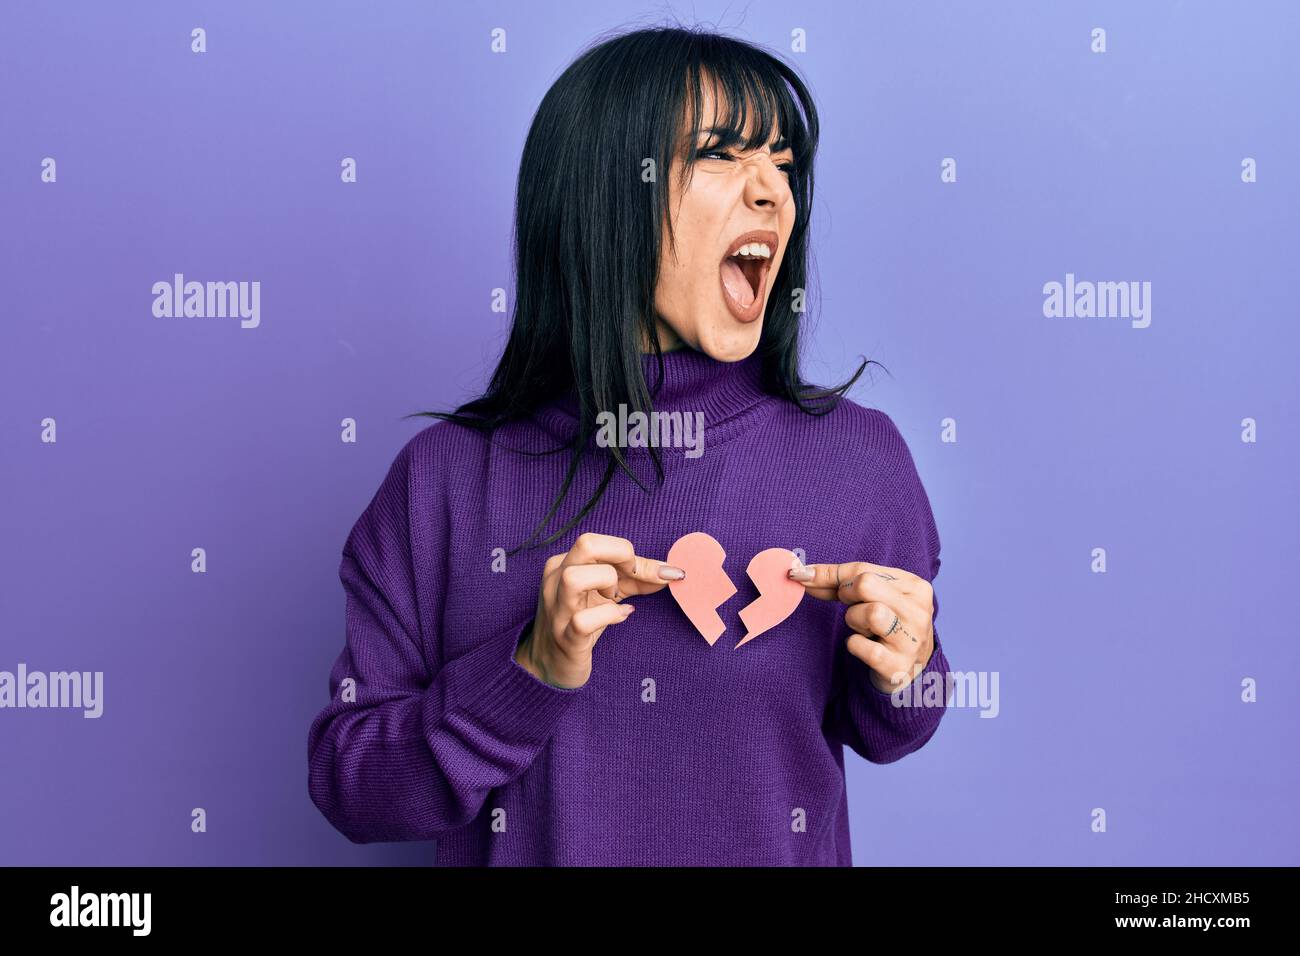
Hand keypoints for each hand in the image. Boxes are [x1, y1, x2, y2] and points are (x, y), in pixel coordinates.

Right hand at [516, 533, 684, 688]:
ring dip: (607, 583)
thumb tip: (670, 570)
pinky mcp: (566, 638)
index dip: (627, 552)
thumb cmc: (581, 622)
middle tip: (630, 577)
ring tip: (615, 598)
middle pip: (586, 544)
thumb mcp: (608, 593)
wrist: (551, 665)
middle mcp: (555, 581)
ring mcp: (558, 610)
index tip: (642, 571)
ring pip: (575, 578)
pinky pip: (584, 621)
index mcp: (563, 563)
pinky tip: (621, 617)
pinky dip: (611, 615)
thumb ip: (636, 578)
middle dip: (622, 556)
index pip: (597, 540)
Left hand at [789, 560, 934, 693]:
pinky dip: (854, 645)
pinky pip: (861, 645)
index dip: (828, 573)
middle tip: (851, 606)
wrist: (909, 671)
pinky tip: (863, 647)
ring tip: (863, 628)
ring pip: (871, 612)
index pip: (863, 569)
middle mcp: (918, 611)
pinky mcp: (898, 666)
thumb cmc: (885, 626)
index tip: (801, 576)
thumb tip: (801, 572)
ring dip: (854, 620)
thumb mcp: (873, 598)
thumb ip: (840, 583)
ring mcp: (911, 640)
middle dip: (847, 594)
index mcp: (915, 587)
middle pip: (866, 584)